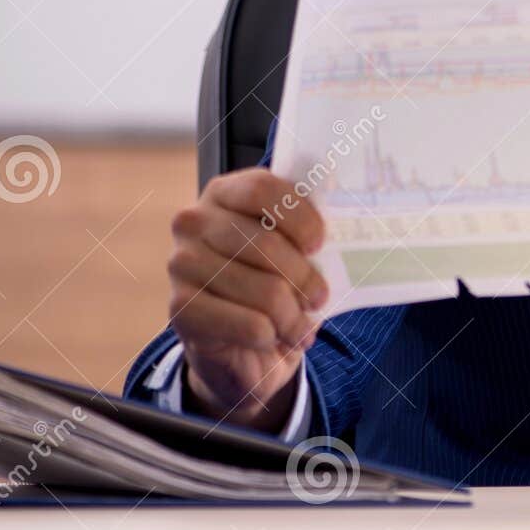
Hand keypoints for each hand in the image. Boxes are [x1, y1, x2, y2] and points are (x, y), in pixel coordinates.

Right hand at [165, 169, 328, 430]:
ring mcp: (181, 264)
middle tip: (320, 297)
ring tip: (302, 325)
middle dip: (305, 278)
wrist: (236, 340)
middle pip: (266, 243)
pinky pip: (250, 324)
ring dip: (294, 316)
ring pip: (265, 290)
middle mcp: (193, 222)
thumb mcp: (287, 247)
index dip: (299, 217)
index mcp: (222, 193)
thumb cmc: (268, 279)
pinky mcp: (180, 308)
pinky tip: (275, 337)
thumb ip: (304, 228)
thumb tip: (349, 223)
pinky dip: (274, 336)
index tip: (320, 245)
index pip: (261, 189)